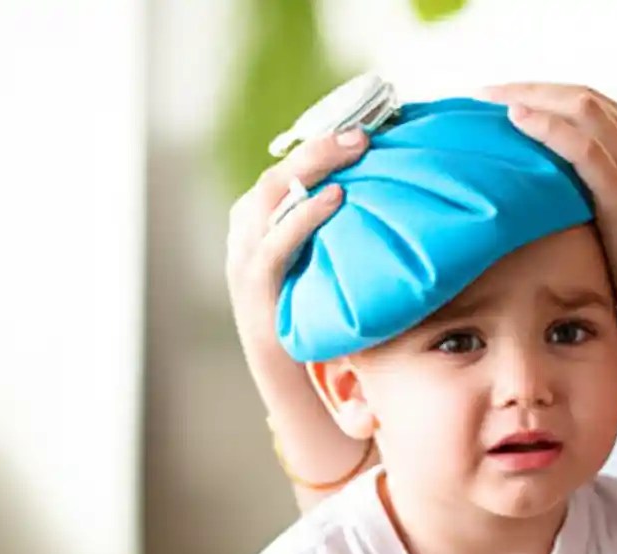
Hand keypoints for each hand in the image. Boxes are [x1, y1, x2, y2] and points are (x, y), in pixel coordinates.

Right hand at [225, 128, 367, 356]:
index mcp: (256, 217)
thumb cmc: (306, 305)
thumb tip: (372, 190)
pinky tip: (336, 197)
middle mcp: (244, 229)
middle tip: (361, 133)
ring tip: (352, 148)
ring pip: (272, 195)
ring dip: (313, 166)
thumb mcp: (315, 255)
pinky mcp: (254, 282)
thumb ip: (326, 225)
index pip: (284, 169)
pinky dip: (306, 215)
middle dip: (319, 147)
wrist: (282, 364)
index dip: (317, 144)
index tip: (356, 126)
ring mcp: (244, 254)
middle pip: (278, 174)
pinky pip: (278, 240)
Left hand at [484, 83, 616, 324]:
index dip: (545, 95)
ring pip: (581, 109)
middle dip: (530, 89)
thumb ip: (595, 190)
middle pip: (582, 97)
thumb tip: (545, 187)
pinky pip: (582, 146)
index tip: (502, 99)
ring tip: (486, 101)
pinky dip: (546, 127)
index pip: (591, 103)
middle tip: (483, 94)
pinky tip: (515, 120)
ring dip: (530, 98)